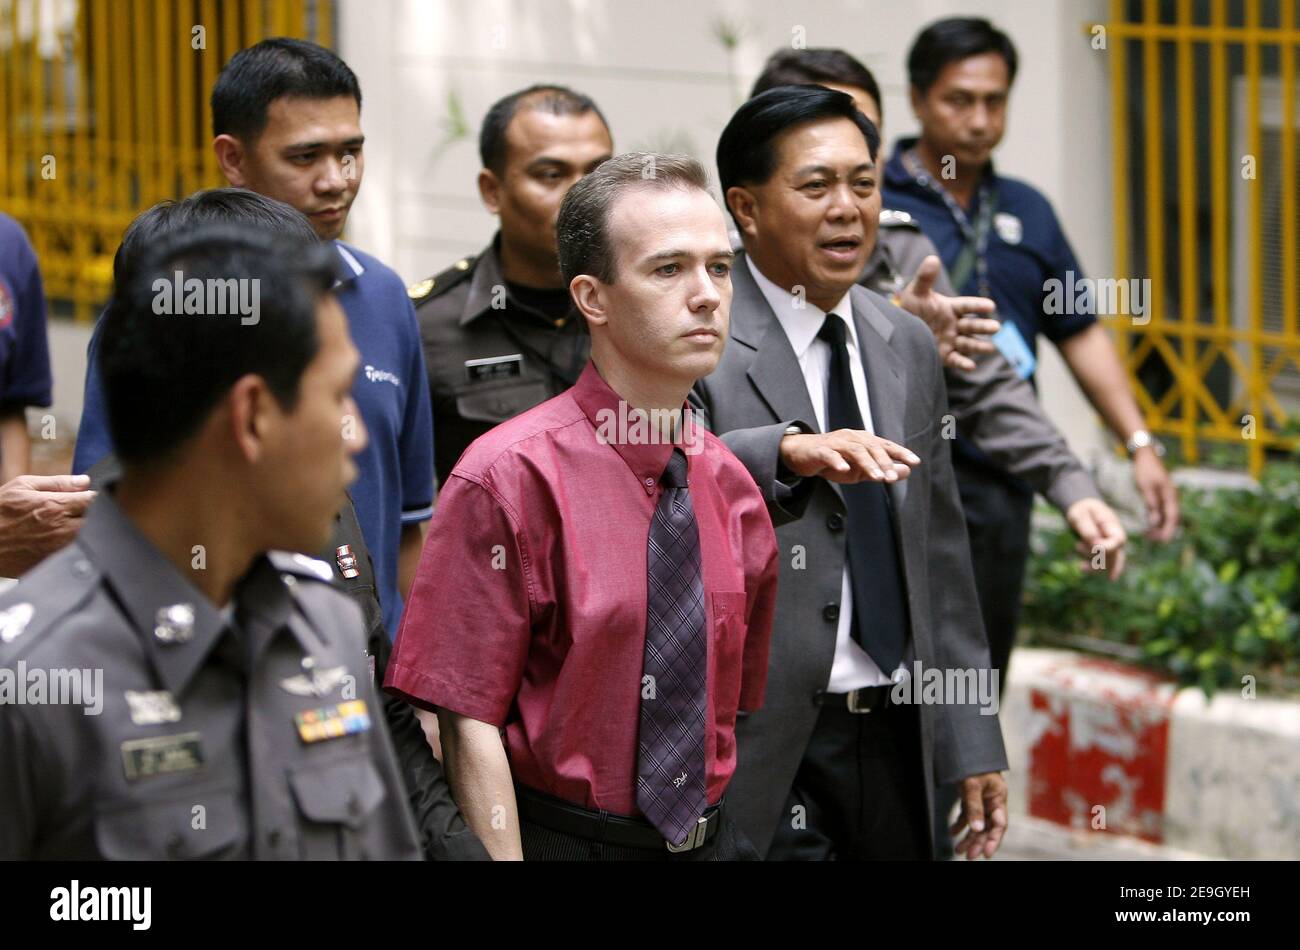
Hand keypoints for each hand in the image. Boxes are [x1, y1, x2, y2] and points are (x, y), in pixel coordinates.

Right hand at [0, 474, 95, 577]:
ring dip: (78, 525)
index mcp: (55, 506)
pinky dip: (69, 540)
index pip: (92, 500)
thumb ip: (57, 482)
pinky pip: (72, 548)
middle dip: (87, 511)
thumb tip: (84, 481)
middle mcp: (62, 528)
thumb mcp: (22, 487)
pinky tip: (52, 534)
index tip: (84, 495)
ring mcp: (59, 546)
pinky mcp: (53, 559)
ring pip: (85, 534)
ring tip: (59, 520)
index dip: (91, 496)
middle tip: (72, 507)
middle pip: (93, 518)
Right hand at [780, 430, 918, 484]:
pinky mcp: (820, 450)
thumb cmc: (835, 460)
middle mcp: (852, 438)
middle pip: (872, 447)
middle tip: (893, 478)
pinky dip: (838, 461)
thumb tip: (906, 471)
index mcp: (864, 441)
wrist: (804, 455)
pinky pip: (830, 454)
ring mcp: (836, 443)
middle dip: (884, 462)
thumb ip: (882, 469)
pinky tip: (845, 470)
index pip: (885, 445)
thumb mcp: (861, 469)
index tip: (915, 461)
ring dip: (868, 464)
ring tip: (877, 478)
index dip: (900, 452)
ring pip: (855, 450)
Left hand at [896, 256, 1000, 372]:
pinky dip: (963, 363)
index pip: (967, 306)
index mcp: (950, 308)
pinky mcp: (944, 355)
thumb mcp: (915, 292)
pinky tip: (972, 365)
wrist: (897, 329)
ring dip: (979, 345)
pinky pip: (955, 359)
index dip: (977, 306)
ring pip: (968, 343)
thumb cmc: (909, 308)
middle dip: (983, 327)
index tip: (990, 305)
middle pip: (971, 326)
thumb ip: (925, 277)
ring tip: (991, 348)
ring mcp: (950, 340)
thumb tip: (932, 259)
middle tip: (996, 327)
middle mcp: (954, 325)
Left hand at [951, 771, 1007, 858]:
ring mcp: (982, 801)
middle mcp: (992, 802)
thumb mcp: (972, 785)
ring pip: (977, 824)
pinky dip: (960, 824)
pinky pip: (967, 815)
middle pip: (988, 827)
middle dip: (979, 842)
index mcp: (998, 798)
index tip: (987, 853)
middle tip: (969, 856)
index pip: (999, 824)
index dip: (994, 840)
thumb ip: (974, 807)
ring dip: (969, 837)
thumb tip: (976, 829)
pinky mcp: (971, 798)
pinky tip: (952, 832)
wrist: (967, 748)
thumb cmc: (973, 764)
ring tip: (958, 849)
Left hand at [1065, 497, 1127, 579]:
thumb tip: (1094, 543)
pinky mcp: (1103, 552)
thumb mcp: (1080, 515)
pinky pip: (1102, 564)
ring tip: (1078, 551)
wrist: (1081, 509)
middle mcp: (1114, 537)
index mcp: (1112, 525)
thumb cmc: (1082, 510)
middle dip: (1098, 557)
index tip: (1093, 545)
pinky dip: (1093, 568)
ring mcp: (1110, 545)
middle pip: (1116, 555)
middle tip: (1078, 546)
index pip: (1119, 540)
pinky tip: (1081, 568)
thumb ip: (1087, 528)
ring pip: (1109, 562)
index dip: (1108, 547)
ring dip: (1094, 564)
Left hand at [1133, 449, 1178, 541]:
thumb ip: (1152, 503)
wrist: (1145, 455)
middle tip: (1152, 539)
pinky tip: (1149, 523)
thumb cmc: (1145, 469)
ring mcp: (1167, 496)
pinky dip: (1157, 518)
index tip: (1163, 541)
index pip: (1172, 518)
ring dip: (1160, 525)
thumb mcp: (1146, 487)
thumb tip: (1156, 521)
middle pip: (1171, 518)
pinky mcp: (1161, 494)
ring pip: (1166, 515)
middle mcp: (1171, 497)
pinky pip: (1161, 510)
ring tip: (1149, 534)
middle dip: (1164, 531)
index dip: (1168, 531)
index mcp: (1170, 496)